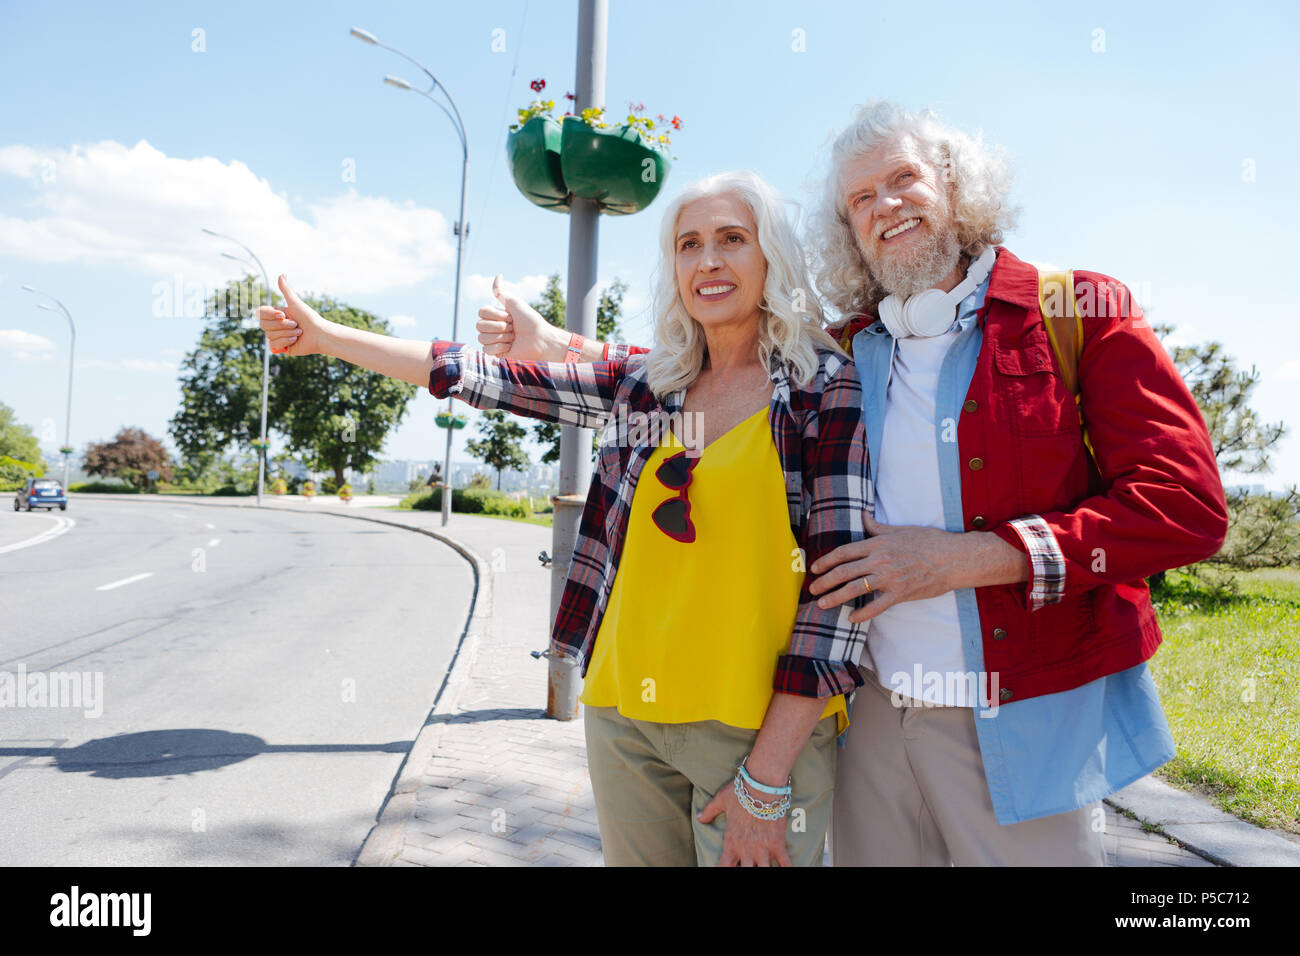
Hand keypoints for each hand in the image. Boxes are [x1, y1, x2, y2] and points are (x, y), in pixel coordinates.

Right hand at [258, 275, 326, 356]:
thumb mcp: (296, 303)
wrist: (320, 335)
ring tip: (299, 332)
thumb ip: (286, 290)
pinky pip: (274, 345)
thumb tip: (282, 274)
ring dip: (286, 333)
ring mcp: (278, 336)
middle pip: (264, 325)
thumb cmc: (310, 318)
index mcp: (277, 314)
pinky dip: (286, 341)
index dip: (270, 315)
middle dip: (282, 325)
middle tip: (296, 324)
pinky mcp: (282, 347)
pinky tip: (296, 340)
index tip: (283, 315)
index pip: (260, 313)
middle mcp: (276, 325)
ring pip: (270, 335)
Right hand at [475, 274, 563, 359]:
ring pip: (482, 338)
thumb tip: (498, 275)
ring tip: (513, 338)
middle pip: (479, 325)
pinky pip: (486, 350)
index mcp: (495, 315)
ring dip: (501, 337)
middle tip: (513, 328)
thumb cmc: (530, 320)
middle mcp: (492, 327)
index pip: (481, 312)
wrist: (540, 339)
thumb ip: (501, 292)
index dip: (496, 315)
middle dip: (499, 326)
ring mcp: (493, 340)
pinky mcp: (495, 353)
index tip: (510, 316)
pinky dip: (499, 348)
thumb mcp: (515, 303)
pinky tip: (510, 347)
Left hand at [697, 779, 792, 866]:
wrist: (762, 785)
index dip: (723, 871)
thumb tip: (699, 817)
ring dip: (763, 870)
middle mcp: (746, 849)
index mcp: (732, 841)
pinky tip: (788, 871)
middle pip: (745, 873)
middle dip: (745, 872)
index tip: (726, 869)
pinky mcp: (778, 844)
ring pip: (764, 871)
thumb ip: (709, 811)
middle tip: (748, 867)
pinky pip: (785, 863)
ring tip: (763, 868)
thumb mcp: (720, 800)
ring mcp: (763, 848)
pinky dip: (787, 869)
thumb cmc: (741, 791)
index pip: (724, 866)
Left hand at [807, 511, 966, 622]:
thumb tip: (862, 515)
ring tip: (822, 604)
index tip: (814, 568)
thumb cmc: (928, 541)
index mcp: (878, 544)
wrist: (953, 558)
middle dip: (824, 581)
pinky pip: (877, 606)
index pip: (844, 552)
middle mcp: (880, 560)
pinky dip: (862, 613)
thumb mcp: (900, 529)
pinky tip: (851, 618)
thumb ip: (877, 527)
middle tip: (812, 588)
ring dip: (835, 597)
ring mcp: (889, 578)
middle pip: (844, 571)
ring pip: (854, 589)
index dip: (826, 561)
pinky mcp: (900, 594)